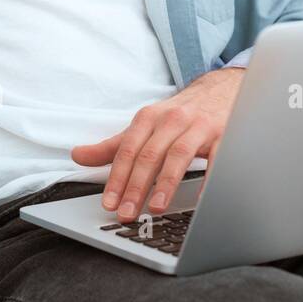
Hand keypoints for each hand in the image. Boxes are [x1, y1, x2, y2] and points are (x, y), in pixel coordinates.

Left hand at [71, 67, 245, 221]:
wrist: (222, 88)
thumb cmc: (180, 113)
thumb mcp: (144, 125)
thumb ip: (113, 145)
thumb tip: (78, 155)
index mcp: (149, 118)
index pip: (127, 150)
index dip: (116, 178)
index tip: (109, 203)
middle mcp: (172, 119)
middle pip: (150, 155)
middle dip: (136, 186)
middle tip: (127, 213)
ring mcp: (199, 125)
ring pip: (179, 155)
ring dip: (165, 183)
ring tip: (155, 208)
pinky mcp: (224, 133)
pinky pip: (215, 157)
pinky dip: (208, 178)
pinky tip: (200, 199)